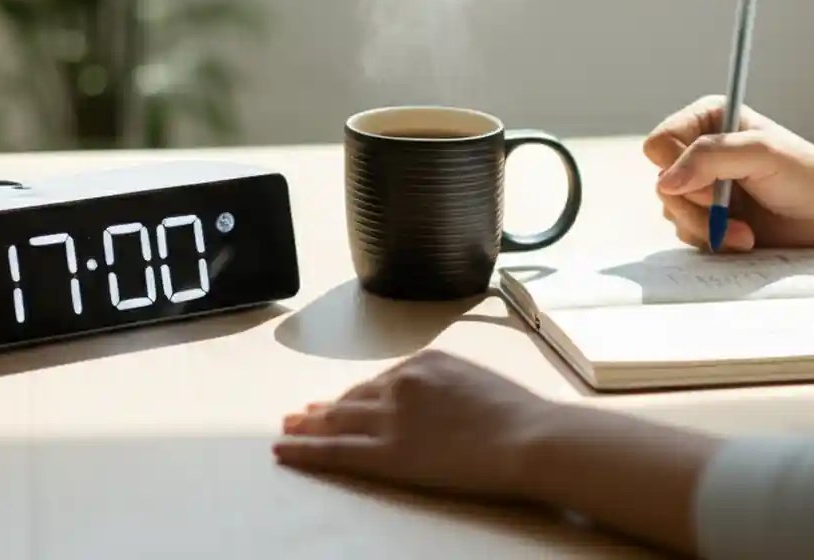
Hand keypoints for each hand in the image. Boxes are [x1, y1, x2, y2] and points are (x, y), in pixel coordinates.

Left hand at [273, 350, 551, 499]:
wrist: (530, 438)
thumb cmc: (522, 417)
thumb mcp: (480, 384)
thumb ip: (449, 389)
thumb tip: (440, 404)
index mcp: (426, 363)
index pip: (381, 382)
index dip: (356, 395)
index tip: (340, 400)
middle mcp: (401, 383)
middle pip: (353, 398)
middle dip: (325, 407)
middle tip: (299, 413)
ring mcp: (391, 417)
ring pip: (337, 420)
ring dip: (308, 424)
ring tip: (288, 428)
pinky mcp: (387, 452)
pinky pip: (334, 450)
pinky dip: (304, 449)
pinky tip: (283, 450)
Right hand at [643, 95, 813, 250]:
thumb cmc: (808, 174)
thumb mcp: (760, 153)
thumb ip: (709, 158)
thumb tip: (665, 182)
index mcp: (707, 121)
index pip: (660, 144)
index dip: (679, 168)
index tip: (714, 184)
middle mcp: (699, 153)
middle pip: (662, 183)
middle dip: (697, 205)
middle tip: (729, 209)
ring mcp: (703, 189)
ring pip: (672, 212)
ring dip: (708, 227)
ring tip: (745, 230)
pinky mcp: (710, 219)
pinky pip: (687, 234)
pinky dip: (714, 240)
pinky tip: (744, 238)